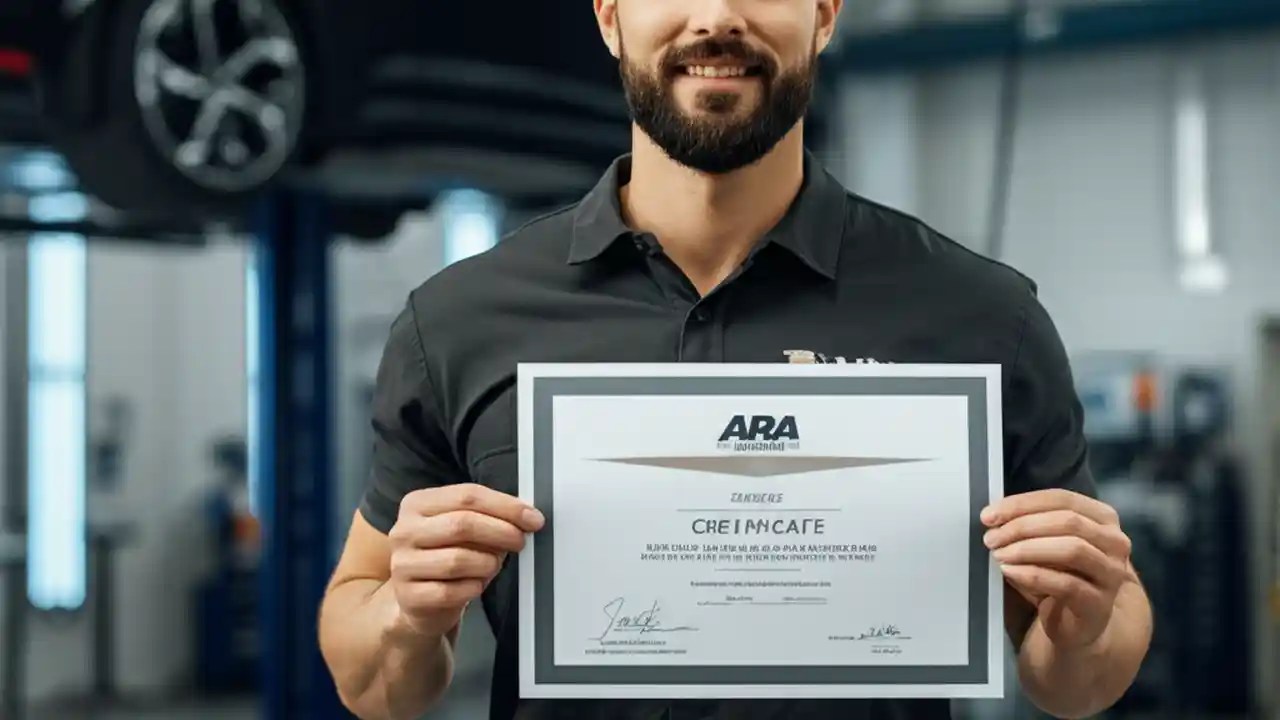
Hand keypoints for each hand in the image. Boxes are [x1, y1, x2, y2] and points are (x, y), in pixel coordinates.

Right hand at [388, 483, 544, 638]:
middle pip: (462, 524)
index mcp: (417, 504)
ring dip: (488, 563)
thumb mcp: (462, 529)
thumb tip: (525, 517)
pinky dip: (474, 588)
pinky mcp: (409, 596)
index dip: (505, 506)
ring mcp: (402, 564)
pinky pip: (452, 591)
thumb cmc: (444, 556)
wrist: (415, 600)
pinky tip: (475, 585)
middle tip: (520, 541)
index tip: (532, 518)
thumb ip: (488, 516)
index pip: (466, 495)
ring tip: (493, 565)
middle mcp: (404, 531)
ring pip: (459, 560)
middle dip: (502, 532)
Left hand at [982, 489, 1132, 649]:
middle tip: (991, 538)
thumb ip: (1028, 525)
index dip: (1022, 504)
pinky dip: (1032, 575)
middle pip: (1068, 521)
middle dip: (1022, 526)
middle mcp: (1115, 542)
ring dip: (1027, 549)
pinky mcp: (1100, 603)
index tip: (989, 515)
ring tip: (999, 554)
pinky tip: (1010, 572)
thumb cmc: (1060, 575)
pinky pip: (1066, 584)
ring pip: (1071, 549)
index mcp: (1102, 517)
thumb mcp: (1044, 543)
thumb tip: (993, 516)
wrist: (1079, 624)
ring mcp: (1111, 573)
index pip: (1061, 498)